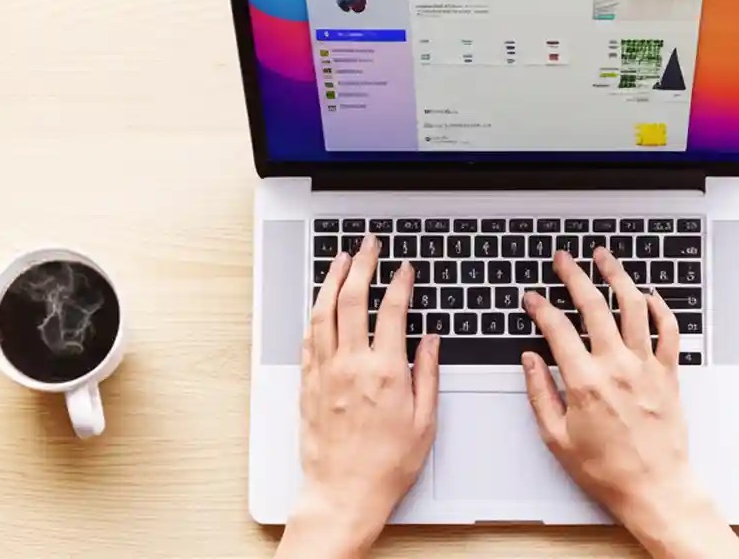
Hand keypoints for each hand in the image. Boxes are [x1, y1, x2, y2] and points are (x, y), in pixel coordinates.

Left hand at [276, 236, 439, 558]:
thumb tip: (430, 341)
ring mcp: (325, 372)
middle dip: (362, 264)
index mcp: (385, 371)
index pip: (392, 310)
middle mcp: (351, 365)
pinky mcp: (308, 384)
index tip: (404, 269)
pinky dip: (316, 312)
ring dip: (332, 279)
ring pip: (324, 311)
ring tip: (341, 260)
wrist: (344, 493)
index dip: (399, 282)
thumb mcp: (425, 421)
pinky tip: (321, 303)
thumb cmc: (385, 465)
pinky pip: (309, 337)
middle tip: (369, 245)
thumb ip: (428, 373)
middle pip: (352, 298)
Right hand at [520, 248, 738, 558]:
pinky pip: (667, 330)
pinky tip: (648, 294)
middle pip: (594, 306)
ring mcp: (646, 367)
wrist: (655, 488)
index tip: (532, 297)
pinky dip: (659, 307)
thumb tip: (530, 360)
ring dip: (617, 276)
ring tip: (605, 257)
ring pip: (633, 306)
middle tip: (564, 259)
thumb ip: (540, 393)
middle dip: (575, 275)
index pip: (557, 330)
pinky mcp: (668, 374)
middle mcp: (617, 367)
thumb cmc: (607, 470)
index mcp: (585, 383)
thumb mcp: (557, 438)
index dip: (541, 307)